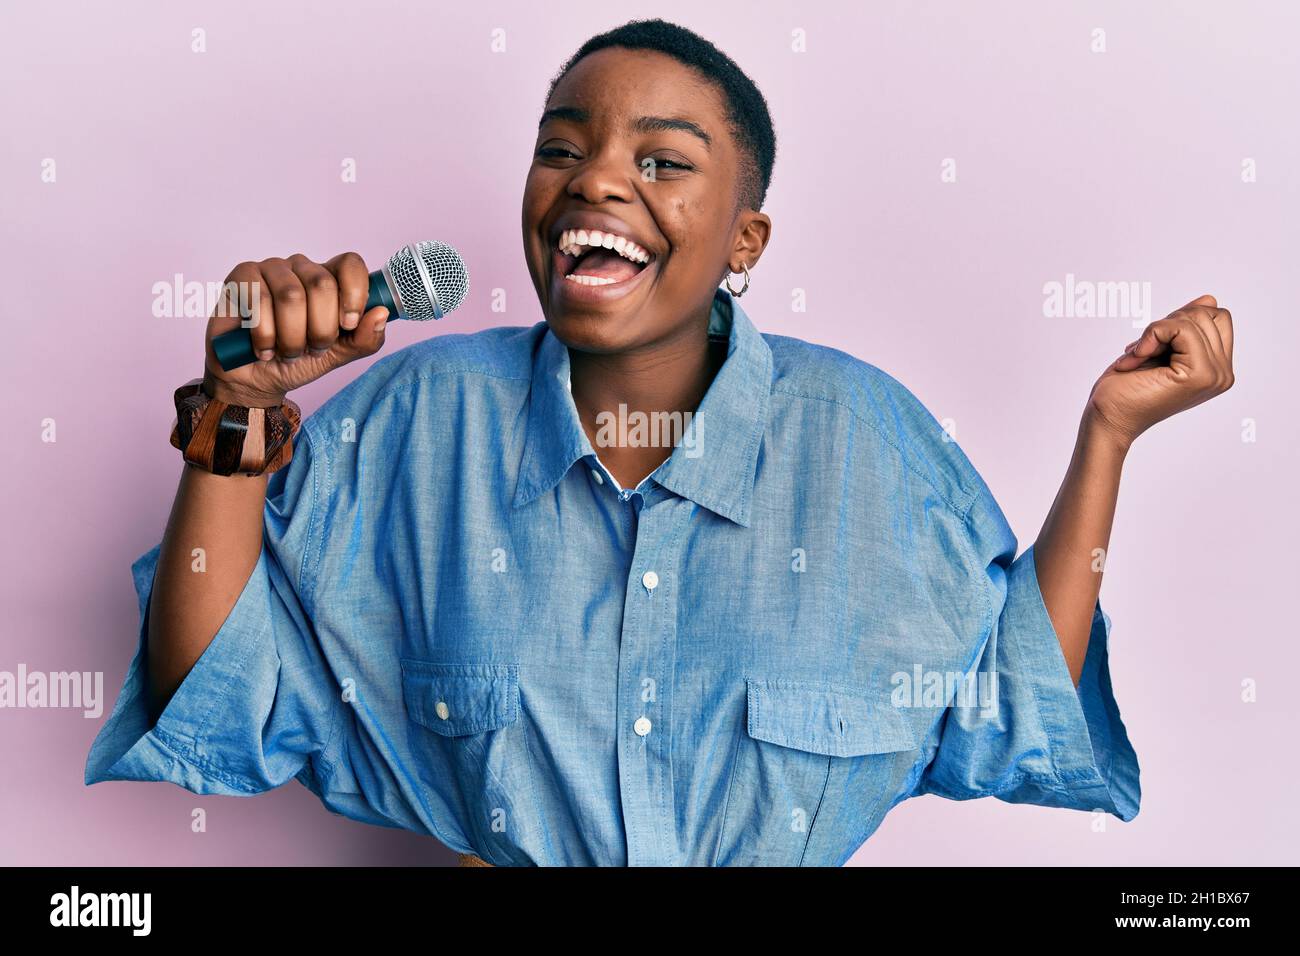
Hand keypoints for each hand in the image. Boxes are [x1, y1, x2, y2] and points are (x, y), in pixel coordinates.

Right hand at [202, 252, 389, 405]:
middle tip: (311, 348)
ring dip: (291, 336)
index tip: (347, 325)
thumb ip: (364, 338)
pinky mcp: (242, 277)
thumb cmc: (298, 360)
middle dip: (320, 329)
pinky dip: (264, 334)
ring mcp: (272, 269)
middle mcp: (303, 269)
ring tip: (286, 351)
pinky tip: (263, 348)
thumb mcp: (338, 354)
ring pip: (290, 295)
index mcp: (331, 280)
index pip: (351, 265)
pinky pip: (258, 299)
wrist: (256, 379)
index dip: (354, 294)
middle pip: (322, 284)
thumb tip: (381, 313)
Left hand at [1084, 294, 1234, 451]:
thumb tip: (1209, 299)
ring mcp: (1215, 376)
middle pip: (1208, 314)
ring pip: (1193, 318)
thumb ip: (1185, 326)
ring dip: (1155, 333)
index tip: (1153, 348)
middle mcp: (1223, 374)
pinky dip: (1151, 335)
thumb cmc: (1125, 388)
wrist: (1107, 419)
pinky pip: (1179, 328)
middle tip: (1144, 354)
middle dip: (1168, 325)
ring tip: (1140, 359)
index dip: (1178, 322)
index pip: (1216, 317)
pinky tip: (1135, 359)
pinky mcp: (1199, 375)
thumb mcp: (1158, 346)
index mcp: (1218, 368)